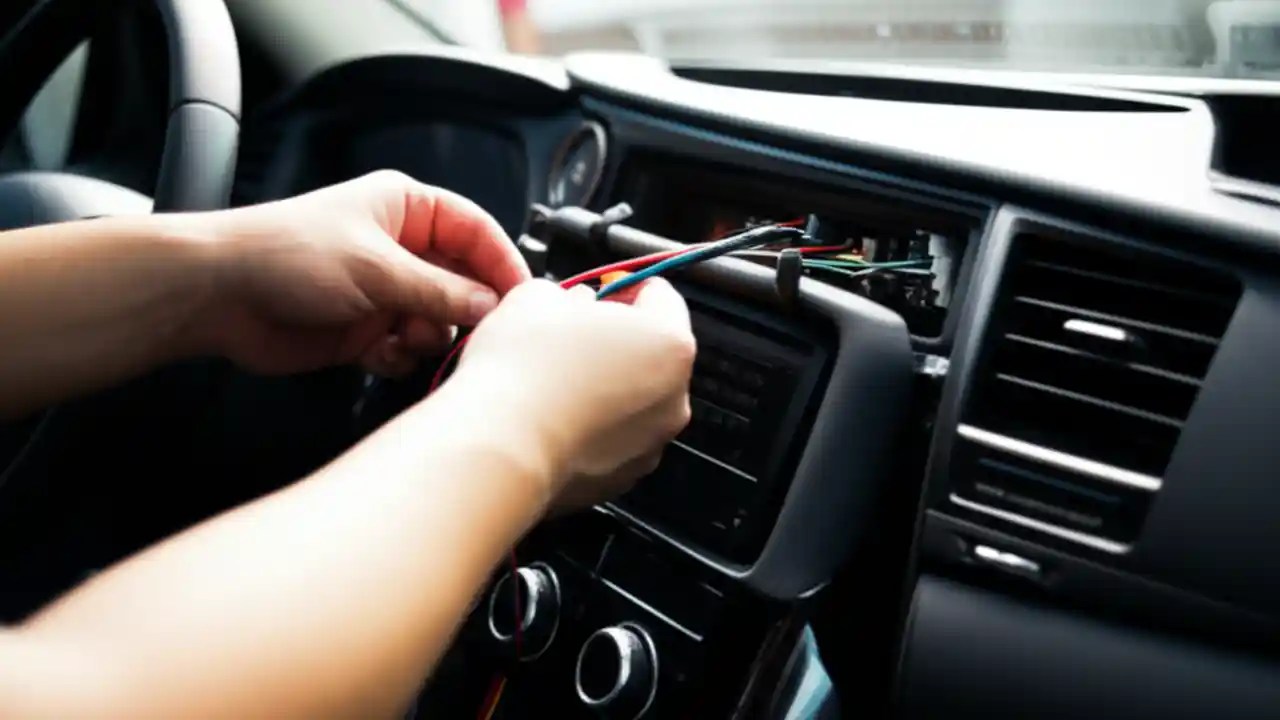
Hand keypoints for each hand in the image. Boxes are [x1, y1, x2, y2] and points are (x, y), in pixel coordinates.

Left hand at [194, 171, 529, 375]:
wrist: (220, 295)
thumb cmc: (286, 254)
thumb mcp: (377, 269)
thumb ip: (439, 292)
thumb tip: (489, 306)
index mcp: (407, 210)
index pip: (476, 232)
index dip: (502, 264)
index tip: (523, 299)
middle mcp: (401, 249)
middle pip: (463, 283)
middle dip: (464, 311)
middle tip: (469, 332)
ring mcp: (384, 292)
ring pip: (439, 323)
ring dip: (427, 338)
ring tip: (401, 337)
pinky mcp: (366, 332)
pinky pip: (408, 351)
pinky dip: (400, 358)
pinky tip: (376, 355)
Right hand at [447, 278, 695, 512]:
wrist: (499, 450)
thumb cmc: (522, 369)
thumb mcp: (538, 297)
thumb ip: (570, 295)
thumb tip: (574, 308)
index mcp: (669, 343)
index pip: (659, 295)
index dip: (623, 286)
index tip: (598, 291)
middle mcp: (673, 398)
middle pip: (650, 352)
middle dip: (615, 340)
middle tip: (568, 337)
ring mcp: (652, 443)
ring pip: (633, 399)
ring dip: (604, 385)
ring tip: (554, 381)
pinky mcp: (623, 478)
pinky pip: (613, 438)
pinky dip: (591, 426)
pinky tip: (553, 417)